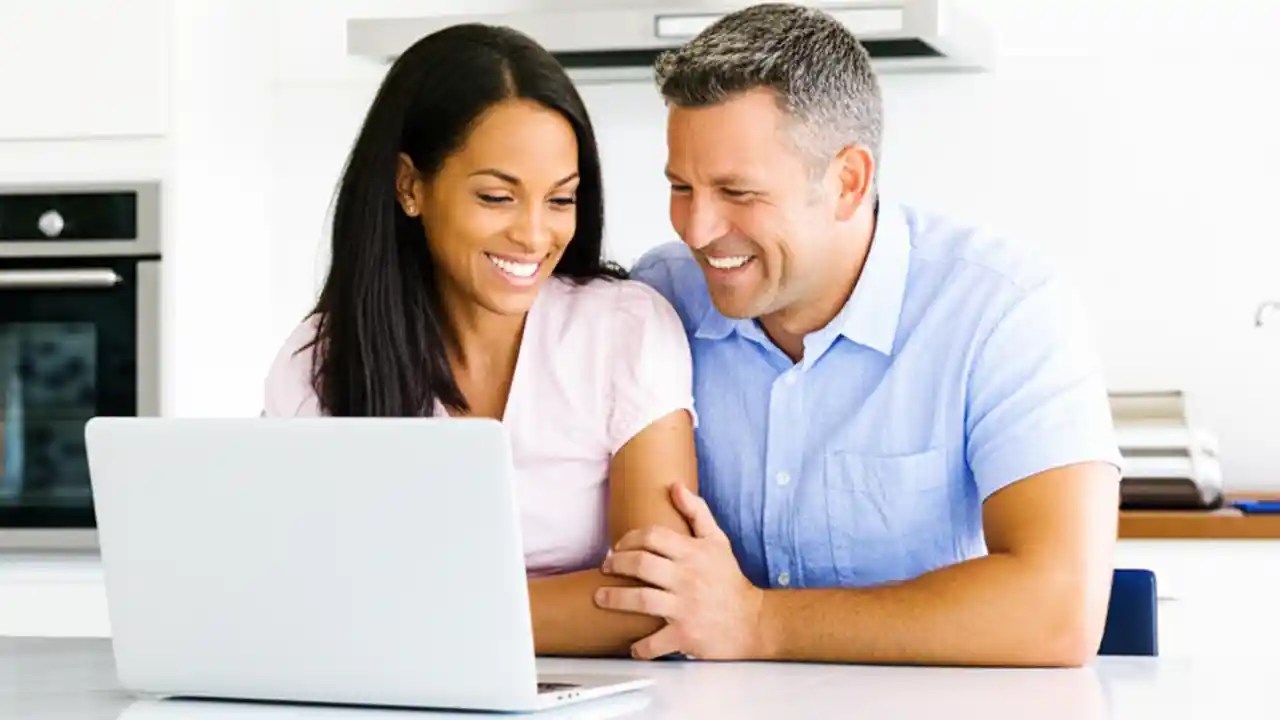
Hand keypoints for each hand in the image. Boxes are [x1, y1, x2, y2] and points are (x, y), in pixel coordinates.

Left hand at [594, 484, 765, 659]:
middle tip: (606, 567)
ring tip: (600, 597)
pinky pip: (655, 641)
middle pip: (640, 564)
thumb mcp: (717, 541)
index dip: (629, 538)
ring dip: (614, 598)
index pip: (653, 536)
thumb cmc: (729, 580)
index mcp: (693, 553)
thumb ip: (697, 512)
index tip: (618, 546)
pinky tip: (631, 645)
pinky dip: (640, 646)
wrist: (752, 621)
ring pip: (640, 599)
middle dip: (616, 563)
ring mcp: (685, 607)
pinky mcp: (685, 634)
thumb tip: (675, 486)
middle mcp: (688, 578)